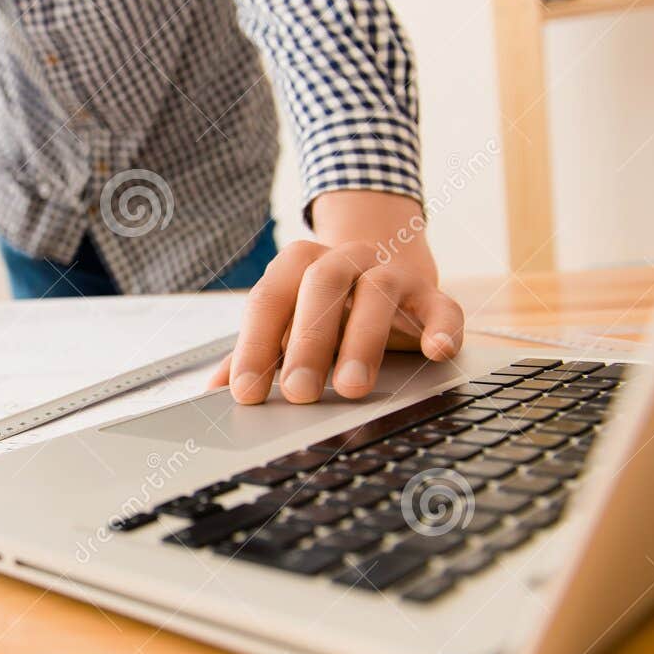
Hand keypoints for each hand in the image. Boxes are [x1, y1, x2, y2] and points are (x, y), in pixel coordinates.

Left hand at [208, 239, 463, 403]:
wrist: (386, 267)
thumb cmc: (326, 308)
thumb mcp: (287, 325)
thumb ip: (253, 352)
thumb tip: (212, 391)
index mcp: (299, 265)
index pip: (269, 301)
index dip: (254, 346)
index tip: (245, 392)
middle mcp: (345, 260)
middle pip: (322, 288)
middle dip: (308, 343)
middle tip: (299, 393)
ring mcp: (392, 273)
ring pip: (379, 293)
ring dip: (364, 342)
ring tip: (354, 387)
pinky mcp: (432, 295)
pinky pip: (442, 307)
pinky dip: (441, 328)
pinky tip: (436, 352)